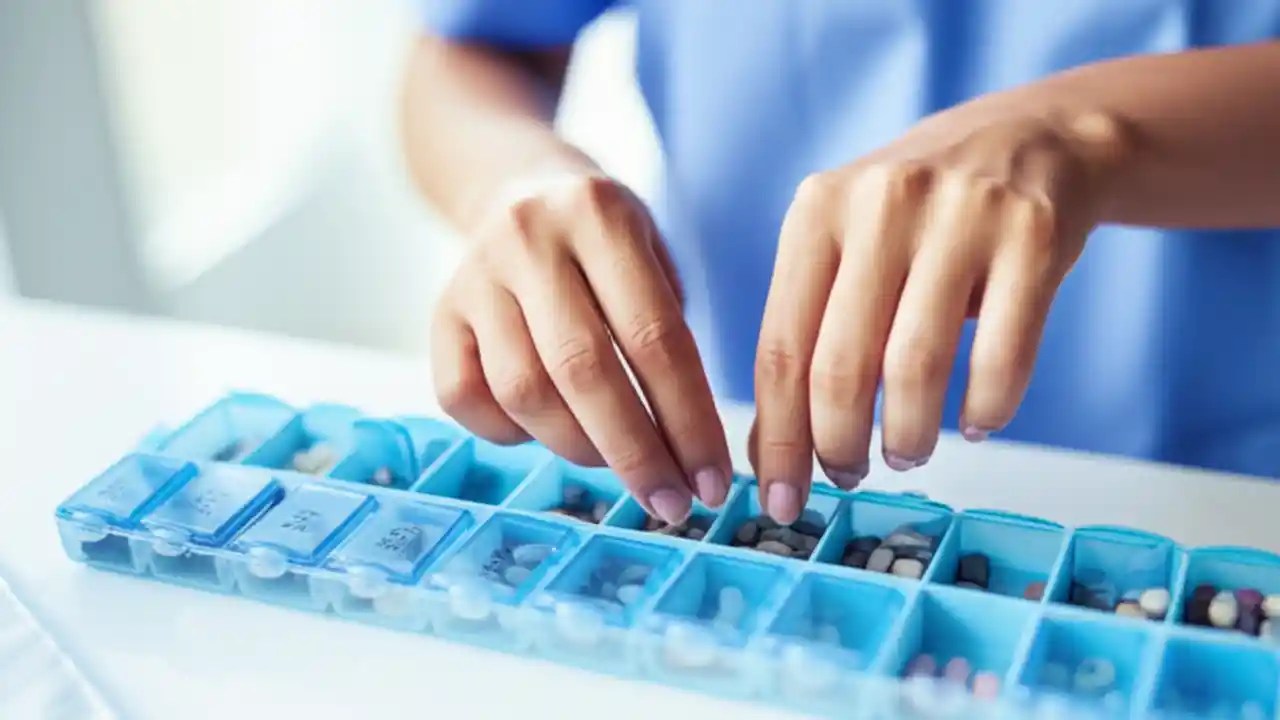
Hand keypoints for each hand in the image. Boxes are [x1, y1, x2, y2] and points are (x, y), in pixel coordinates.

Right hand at [431, 172, 731, 523]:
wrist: (514, 185)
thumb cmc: (605, 241)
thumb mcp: (653, 253)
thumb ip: (668, 335)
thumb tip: (688, 454)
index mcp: (600, 213)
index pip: (654, 336)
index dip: (688, 420)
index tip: (713, 482)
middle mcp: (528, 238)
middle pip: (584, 370)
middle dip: (636, 453)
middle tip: (672, 505)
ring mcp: (474, 276)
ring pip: (523, 392)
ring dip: (579, 449)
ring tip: (618, 464)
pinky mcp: (437, 312)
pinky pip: (464, 398)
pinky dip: (510, 434)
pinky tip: (547, 432)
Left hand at [752, 101, 1128, 521]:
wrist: (1034, 137)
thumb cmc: (919, 213)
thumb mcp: (847, 240)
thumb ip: (808, 326)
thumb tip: (773, 447)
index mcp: (818, 211)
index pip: (781, 348)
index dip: (777, 438)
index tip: (780, 497)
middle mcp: (883, 205)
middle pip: (841, 368)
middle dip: (838, 447)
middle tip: (848, 475)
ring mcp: (963, 217)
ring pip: (917, 370)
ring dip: (909, 437)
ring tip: (908, 453)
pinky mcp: (1035, 237)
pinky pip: (1003, 358)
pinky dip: (987, 410)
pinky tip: (979, 423)